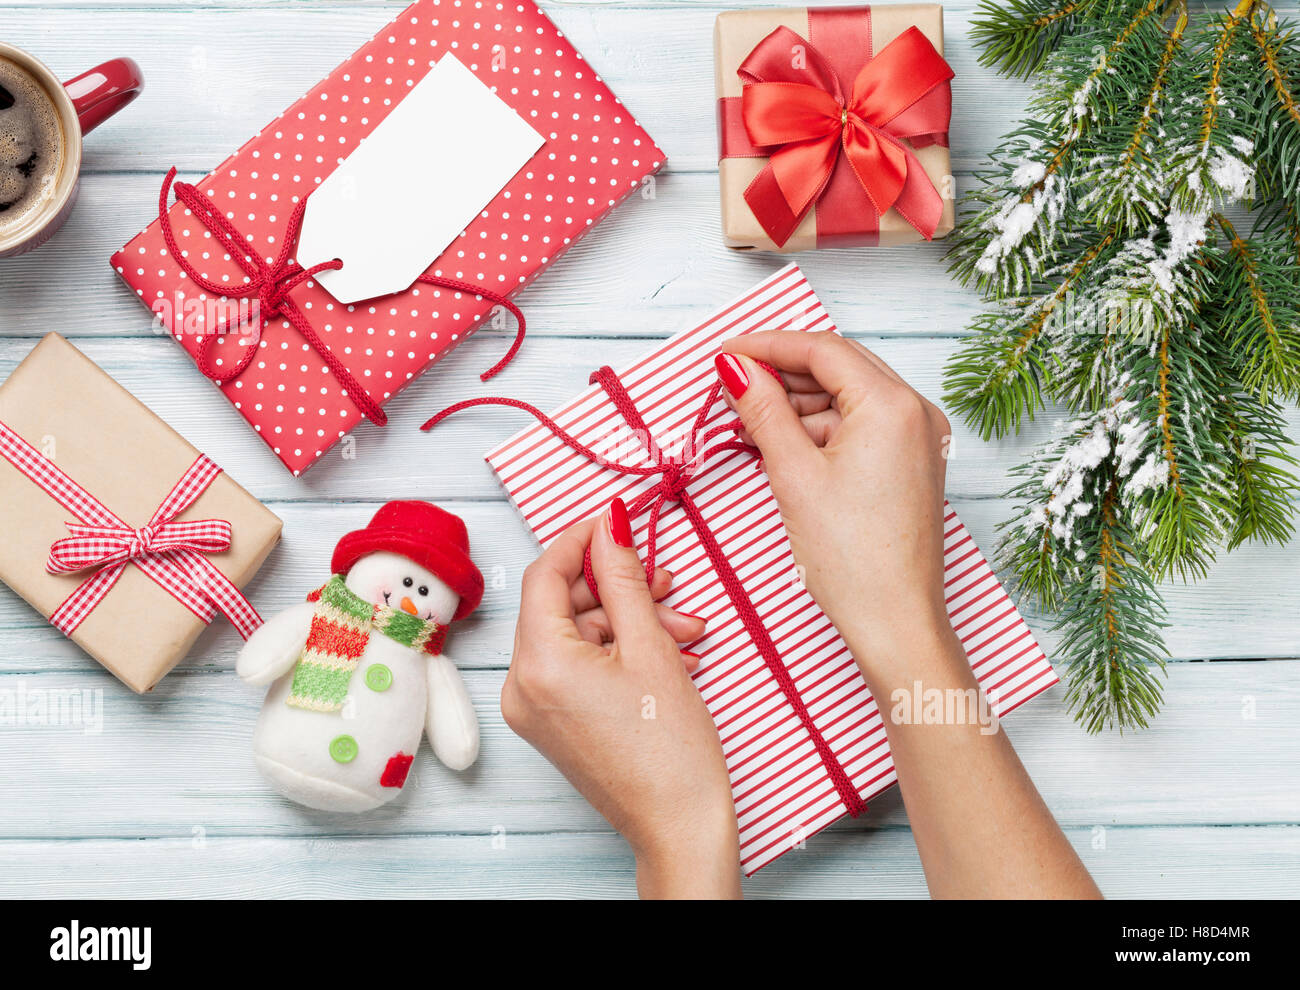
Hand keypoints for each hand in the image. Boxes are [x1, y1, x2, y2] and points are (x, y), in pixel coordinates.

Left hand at [502, 499, 740, 898]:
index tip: (617, 521)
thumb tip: (608, 524)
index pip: (546, 574)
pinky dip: (618, 653)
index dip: (583, 540)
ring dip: (628, 624)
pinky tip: (666, 656)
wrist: (680, 828)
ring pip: (577, 636)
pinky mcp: (551, 723)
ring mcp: (532, 709)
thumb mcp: (650, 647)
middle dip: (618, 590)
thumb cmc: (670, 751)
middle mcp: (520, 686)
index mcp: (538, 663)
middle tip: (666, 583)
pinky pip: (577, 666)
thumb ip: (623, 577)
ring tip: (683, 632)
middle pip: (563, 605)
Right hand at [717, 331, 955, 690]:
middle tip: (731, 383)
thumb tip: (736, 368)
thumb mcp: (794, 475)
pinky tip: (782, 443)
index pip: (823, 350)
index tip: (726, 353)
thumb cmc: (854, 560)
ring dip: (799, 403)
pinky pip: (861, 427)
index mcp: (894, 407)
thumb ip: (764, 411)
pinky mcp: (912, 465)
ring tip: (748, 418)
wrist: (896, 622)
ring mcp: (919, 440)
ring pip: (848, 397)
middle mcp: (916, 414)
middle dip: (782, 372)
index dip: (768, 346)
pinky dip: (820, 429)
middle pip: (839, 367)